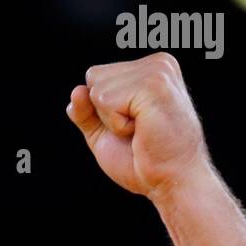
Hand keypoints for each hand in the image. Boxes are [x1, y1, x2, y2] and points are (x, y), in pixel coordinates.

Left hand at [67, 53, 207, 198]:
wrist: (170, 182)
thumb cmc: (143, 162)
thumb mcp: (105, 134)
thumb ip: (87, 112)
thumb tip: (76, 91)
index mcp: (151, 68)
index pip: (96, 76)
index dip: (102, 110)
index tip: (134, 126)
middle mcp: (158, 63)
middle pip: (94, 77)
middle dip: (105, 113)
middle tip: (137, 131)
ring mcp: (157, 71)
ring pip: (97, 90)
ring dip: (112, 121)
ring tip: (141, 131)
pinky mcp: (153, 85)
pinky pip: (105, 100)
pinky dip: (116, 125)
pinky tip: (142, 131)